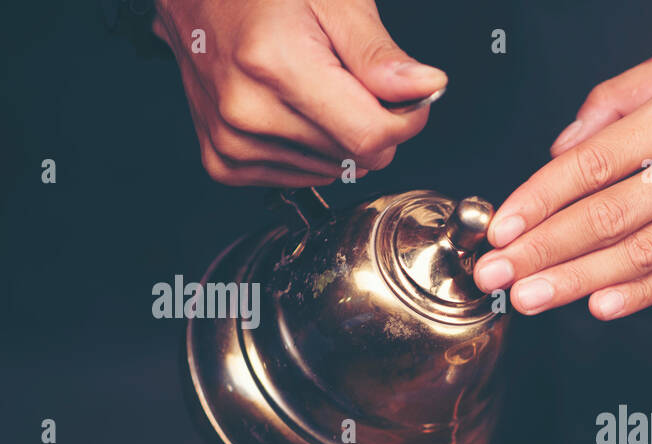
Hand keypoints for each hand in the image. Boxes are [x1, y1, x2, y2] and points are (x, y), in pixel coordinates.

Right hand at [153, 0, 446, 186]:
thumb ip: (380, 55)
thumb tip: (426, 88)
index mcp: (274, 64)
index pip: (372, 137)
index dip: (404, 119)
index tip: (402, 94)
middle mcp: (246, 109)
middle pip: (356, 158)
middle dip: (366, 121)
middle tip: (342, 77)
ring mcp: (230, 140)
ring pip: (331, 171)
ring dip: (334, 135)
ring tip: (308, 87)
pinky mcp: (223, 160)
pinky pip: (298, 178)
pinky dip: (306, 150)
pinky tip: (289, 111)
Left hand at [473, 36, 651, 317]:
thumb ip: (621, 97)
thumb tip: (566, 145)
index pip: (592, 163)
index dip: (540, 199)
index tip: (503, 227)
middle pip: (606, 216)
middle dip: (543, 251)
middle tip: (497, 277)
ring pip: (641, 253)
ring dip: (580, 281)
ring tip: (534, 300)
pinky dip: (644, 293)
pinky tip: (603, 308)